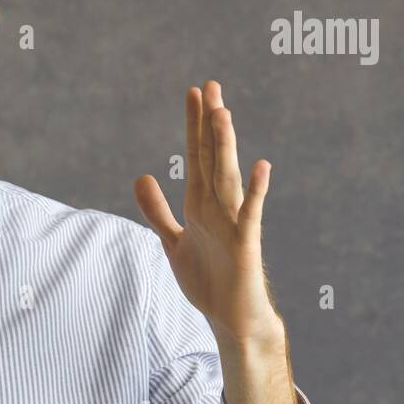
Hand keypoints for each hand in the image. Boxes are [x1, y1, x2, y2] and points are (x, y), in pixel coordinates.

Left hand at [133, 80, 282, 345]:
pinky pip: (250, 214)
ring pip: (228, 178)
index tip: (194, 92)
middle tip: (210, 86)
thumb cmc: (208, 280)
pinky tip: (262, 165)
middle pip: (213, 158)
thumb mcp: (173, 240)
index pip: (197, 155)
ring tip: (223, 113)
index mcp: (200, 203)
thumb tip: (141, 176)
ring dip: (226, 146)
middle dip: (210, 124)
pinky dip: (256, 191)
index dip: (194, 125)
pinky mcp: (245, 244)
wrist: (231, 318)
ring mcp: (233, 223)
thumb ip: (157, 210)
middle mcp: (218, 206)